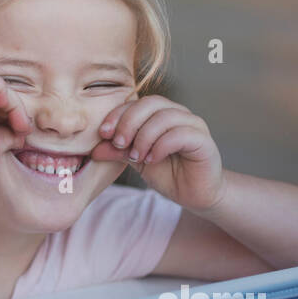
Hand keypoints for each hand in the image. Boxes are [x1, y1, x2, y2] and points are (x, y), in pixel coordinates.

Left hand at [90, 95, 225, 212]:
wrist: (194, 195)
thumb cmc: (168, 174)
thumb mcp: (136, 161)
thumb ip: (118, 151)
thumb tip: (94, 149)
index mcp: (161, 114)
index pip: (136, 103)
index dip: (117, 115)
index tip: (103, 134)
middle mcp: (178, 114)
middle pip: (151, 103)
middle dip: (129, 122)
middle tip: (118, 143)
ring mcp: (193, 125)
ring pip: (165, 117)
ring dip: (144, 136)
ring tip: (136, 156)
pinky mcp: (204, 141)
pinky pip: (180, 134)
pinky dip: (161, 146)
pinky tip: (152, 159)